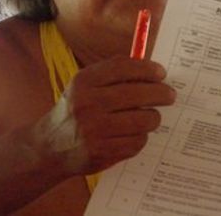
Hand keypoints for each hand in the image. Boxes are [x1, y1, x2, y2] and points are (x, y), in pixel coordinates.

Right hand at [32, 57, 174, 174]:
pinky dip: (141, 137)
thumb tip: (150, 68)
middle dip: (161, 93)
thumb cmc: (76, 110)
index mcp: (83, 82)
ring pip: (143, 120)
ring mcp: (94, 130)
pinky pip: (137, 142)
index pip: (124, 68)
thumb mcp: (85, 85)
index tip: (161, 73)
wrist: (50, 147)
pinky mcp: (101, 152)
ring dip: (153, 118)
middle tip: (170, 95)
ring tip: (151, 116)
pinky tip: (134, 134)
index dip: (147, 69)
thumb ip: (113, 74)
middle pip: (138, 94)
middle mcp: (87, 104)